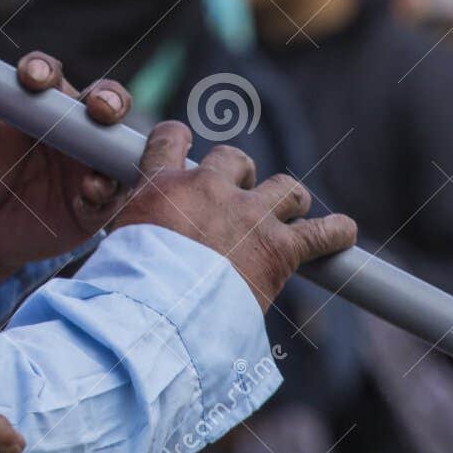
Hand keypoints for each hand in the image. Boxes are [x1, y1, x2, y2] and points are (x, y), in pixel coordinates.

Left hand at [0, 51, 133, 289]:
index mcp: (41, 102)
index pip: (50, 75)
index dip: (44, 71)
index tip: (32, 78)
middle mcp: (73, 127)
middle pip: (105, 100)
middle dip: (107, 100)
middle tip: (97, 108)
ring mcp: (90, 163)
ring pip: (118, 147)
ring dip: (114, 151)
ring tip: (95, 170)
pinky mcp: (97, 202)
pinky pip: (111, 195)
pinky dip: (104, 195)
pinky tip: (90, 197)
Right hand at [110, 122, 358, 311]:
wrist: (162, 314)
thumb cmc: (127, 288)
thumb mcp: (115, 249)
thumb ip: (127, 237)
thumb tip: (110, 259)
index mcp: (162, 186)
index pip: (171, 138)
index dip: (180, 139)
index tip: (185, 146)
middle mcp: (208, 190)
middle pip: (233, 159)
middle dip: (239, 175)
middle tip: (237, 201)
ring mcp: (249, 216)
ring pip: (284, 188)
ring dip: (287, 199)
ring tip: (288, 212)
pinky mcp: (280, 248)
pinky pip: (321, 233)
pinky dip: (335, 233)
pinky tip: (342, 234)